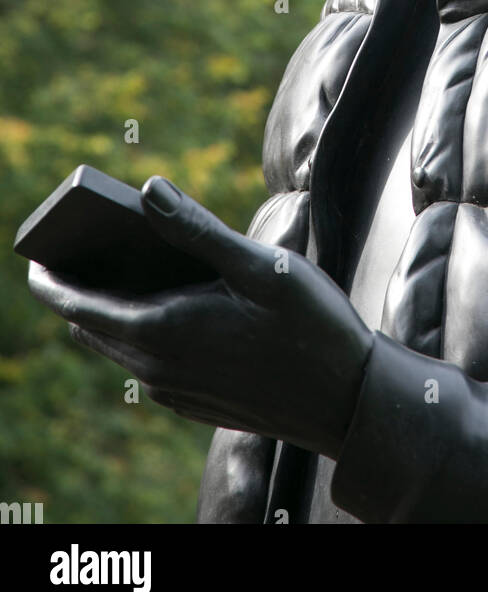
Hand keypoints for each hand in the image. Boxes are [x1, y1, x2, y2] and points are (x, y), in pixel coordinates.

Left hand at [27, 177, 373, 459]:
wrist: (346, 400)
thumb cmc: (309, 326)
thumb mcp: (258, 265)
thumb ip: (197, 230)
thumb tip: (147, 189)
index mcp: (162, 329)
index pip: (79, 307)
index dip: (52, 281)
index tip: (36, 258)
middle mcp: (157, 368)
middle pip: (93, 329)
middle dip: (78, 293)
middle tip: (74, 255)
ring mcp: (176, 391)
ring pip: (120, 349)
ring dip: (110, 315)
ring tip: (118, 274)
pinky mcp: (196, 402)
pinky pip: (148, 366)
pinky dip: (140, 335)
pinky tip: (168, 310)